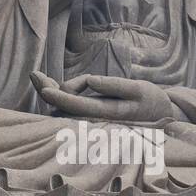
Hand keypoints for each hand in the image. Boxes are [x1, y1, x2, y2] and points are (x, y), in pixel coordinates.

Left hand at [31, 72, 175, 121]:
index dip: (61, 98)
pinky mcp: (90, 117)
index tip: (44, 89)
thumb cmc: (150, 101)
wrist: (161, 118)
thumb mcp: (138, 89)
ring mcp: (92, 120)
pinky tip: (51, 84)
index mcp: (108, 113)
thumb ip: (114, 86)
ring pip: (64, 107)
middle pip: (65, 108)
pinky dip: (59, 94)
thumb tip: (91, 81)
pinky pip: (69, 106)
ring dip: (53, 91)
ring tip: (41, 77)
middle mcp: (96, 120)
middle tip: (34, 75)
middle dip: (48, 91)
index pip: (79, 107)